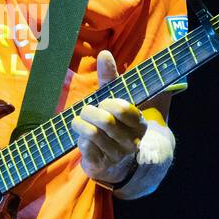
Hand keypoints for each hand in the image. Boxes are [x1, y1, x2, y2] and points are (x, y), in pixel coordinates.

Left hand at [71, 49, 145, 184]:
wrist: (118, 164)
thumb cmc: (114, 125)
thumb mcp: (114, 101)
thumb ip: (110, 79)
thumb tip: (104, 53)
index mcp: (139, 124)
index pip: (122, 108)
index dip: (108, 102)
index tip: (103, 102)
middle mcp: (131, 142)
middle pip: (104, 120)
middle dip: (90, 111)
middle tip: (87, 110)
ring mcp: (116, 156)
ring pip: (92, 133)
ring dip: (80, 123)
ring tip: (79, 121)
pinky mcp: (101, 166)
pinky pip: (85, 147)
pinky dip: (79, 138)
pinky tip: (81, 137)